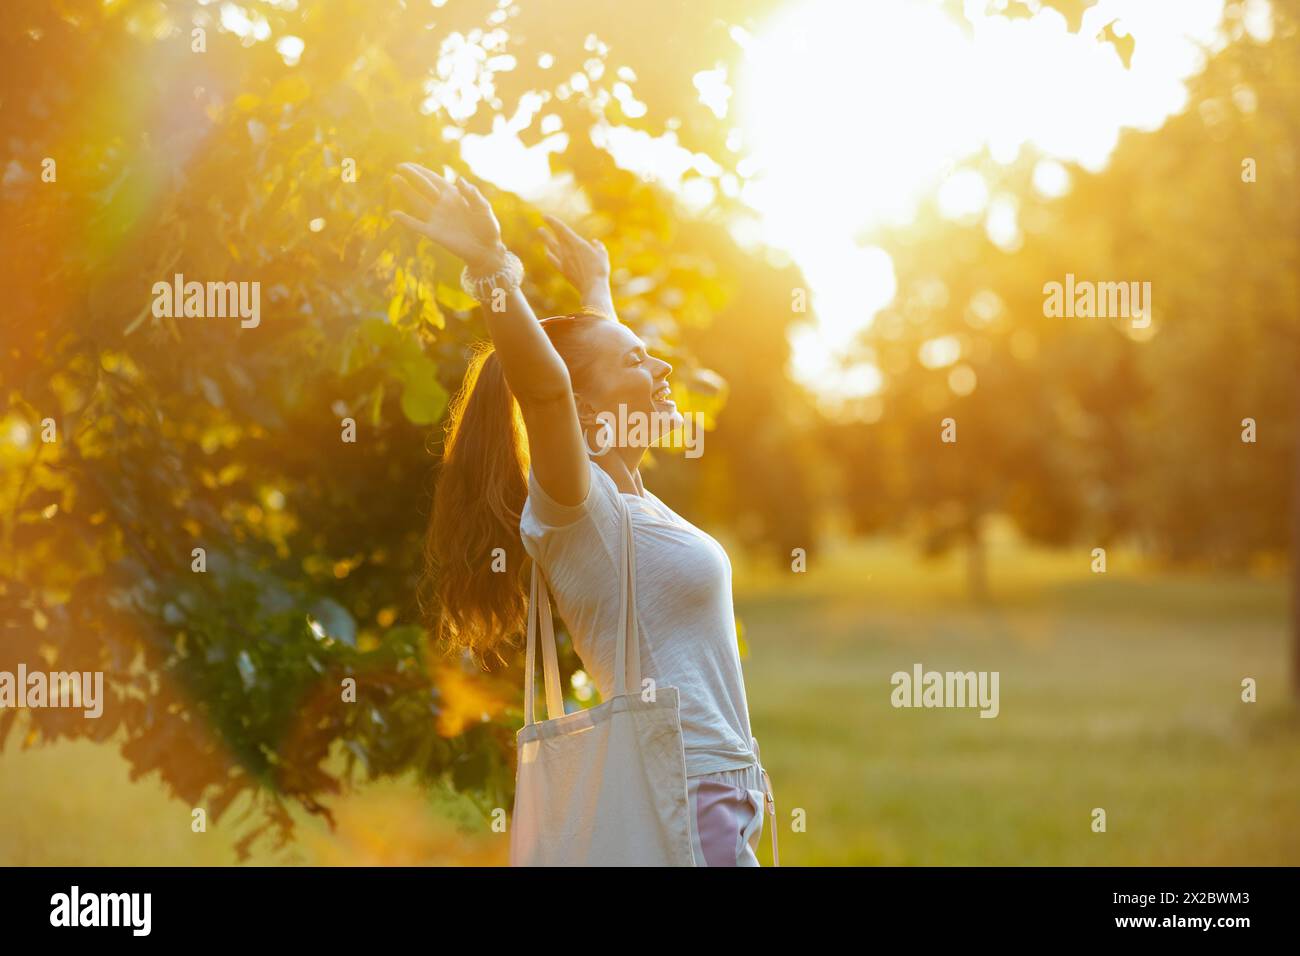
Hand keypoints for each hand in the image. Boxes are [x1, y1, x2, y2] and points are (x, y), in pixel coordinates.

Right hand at [391, 163, 505, 271]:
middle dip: (411, 176)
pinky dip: (405, 220)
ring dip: (406, 191)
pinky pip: (416, 225)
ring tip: (394, 179)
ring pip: (417, 202)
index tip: (408, 164)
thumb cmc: (488, 228)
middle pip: (423, 187)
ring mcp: (437, 218)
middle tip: (398, 167)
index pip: (434, 180)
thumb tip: (459, 179)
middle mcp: (442, 205)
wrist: (486, 250)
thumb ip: (472, 194)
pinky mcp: (434, 233)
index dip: (421, 171)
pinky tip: (394, 214)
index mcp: (454, 196)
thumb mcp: (484, 208)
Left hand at [539, 215, 609, 294]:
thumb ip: (598, 246)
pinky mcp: (563, 270)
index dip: (552, 222)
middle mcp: (567, 251)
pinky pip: (554, 260)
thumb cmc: (600, 269)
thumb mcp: (603, 254)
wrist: (592, 287)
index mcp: (576, 243)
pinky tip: (547, 253)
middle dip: (546, 232)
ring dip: (546, 241)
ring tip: (542, 235)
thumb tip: (595, 242)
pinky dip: (549, 255)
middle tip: (539, 228)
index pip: (561, 229)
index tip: (544, 216)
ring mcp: (564, 261)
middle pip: (554, 238)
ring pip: (551, 248)